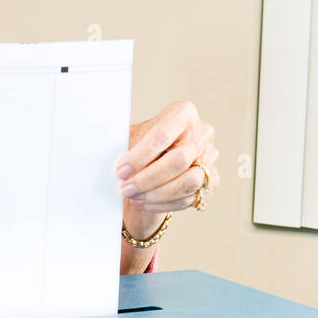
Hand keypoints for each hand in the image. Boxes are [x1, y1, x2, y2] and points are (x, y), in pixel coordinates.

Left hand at [116, 100, 218, 239]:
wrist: (158, 162)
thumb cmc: (145, 145)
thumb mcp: (133, 138)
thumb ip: (126, 144)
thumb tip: (106, 154)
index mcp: (183, 113)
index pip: (162, 134)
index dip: (140, 156)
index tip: (121, 171)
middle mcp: (201, 133)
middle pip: (178, 160)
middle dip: (148, 179)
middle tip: (125, 189)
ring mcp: (210, 158)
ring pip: (187, 182)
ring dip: (156, 194)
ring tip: (134, 197)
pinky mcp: (211, 181)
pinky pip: (189, 198)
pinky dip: (163, 204)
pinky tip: (145, 202)